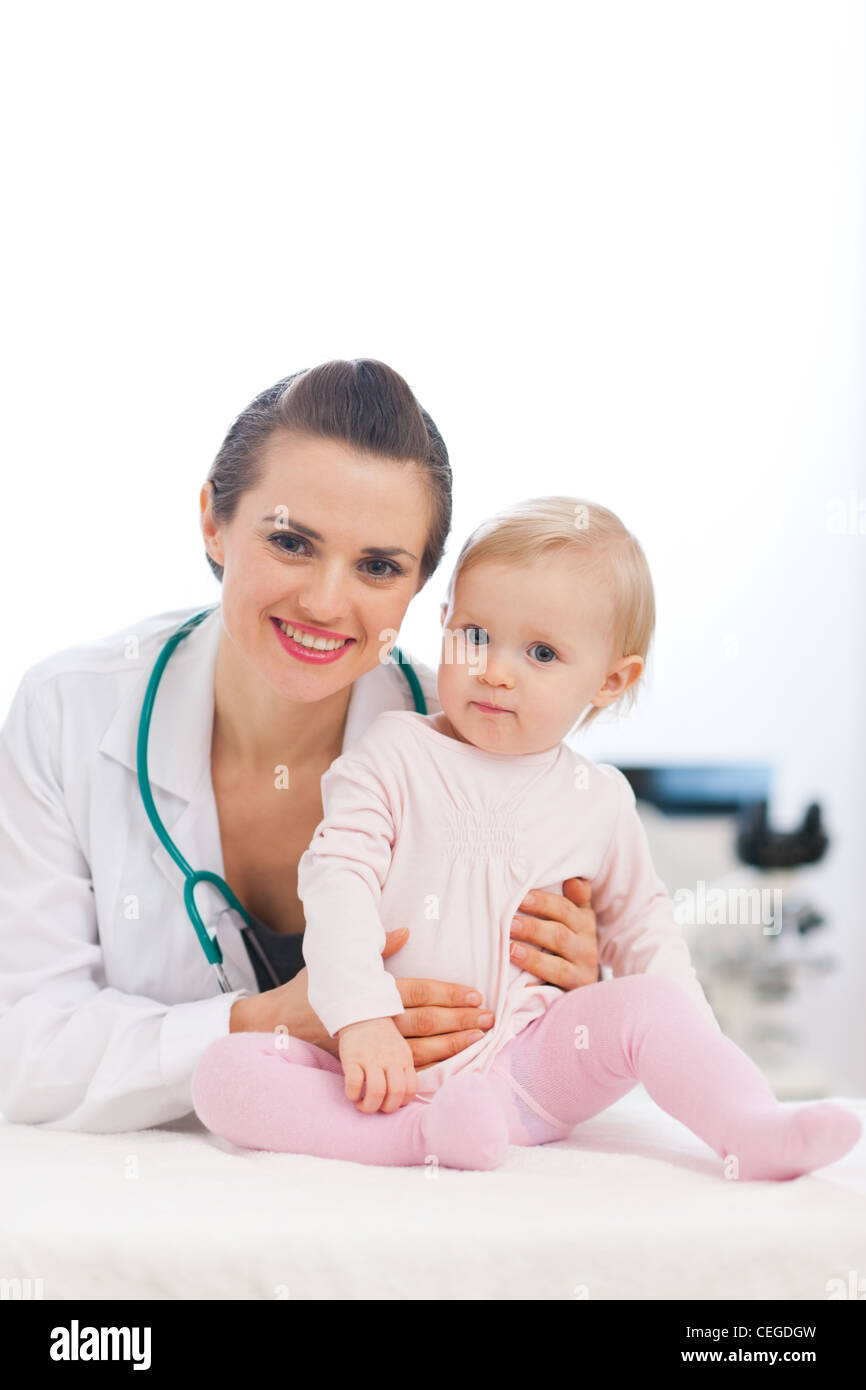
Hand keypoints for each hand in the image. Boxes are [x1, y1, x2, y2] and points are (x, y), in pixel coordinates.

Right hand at [233, 929, 499, 1070]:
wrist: (276, 1024)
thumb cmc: (311, 989)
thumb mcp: (341, 961)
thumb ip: (379, 948)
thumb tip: (408, 929)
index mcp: (371, 990)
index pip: (418, 990)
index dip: (449, 993)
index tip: (476, 995)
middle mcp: (373, 1020)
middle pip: (425, 1021)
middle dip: (460, 1019)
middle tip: (489, 1018)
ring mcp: (368, 1047)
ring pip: (419, 1049)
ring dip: (451, 1045)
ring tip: (478, 1039)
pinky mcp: (364, 1067)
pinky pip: (401, 1072)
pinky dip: (429, 1070)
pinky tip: (451, 1067)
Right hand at [337, 1017, 417, 1113]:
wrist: (362, 1014)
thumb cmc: (381, 1039)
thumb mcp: (401, 1050)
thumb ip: (404, 1071)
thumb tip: (402, 1097)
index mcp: (404, 1060)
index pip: (411, 1090)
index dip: (401, 1103)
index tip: (390, 1102)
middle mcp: (390, 1060)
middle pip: (395, 1093)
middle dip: (385, 1108)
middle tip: (376, 1107)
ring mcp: (370, 1059)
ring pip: (376, 1091)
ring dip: (369, 1106)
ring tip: (362, 1104)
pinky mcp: (352, 1059)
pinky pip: (354, 1084)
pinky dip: (353, 1095)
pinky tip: (352, 1094)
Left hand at [509, 876, 597, 989]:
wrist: (585, 978)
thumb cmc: (570, 938)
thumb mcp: (576, 915)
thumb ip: (574, 897)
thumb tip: (572, 880)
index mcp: (584, 921)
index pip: (565, 909)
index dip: (544, 903)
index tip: (523, 897)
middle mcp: (587, 946)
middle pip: (560, 935)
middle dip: (533, 928)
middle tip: (509, 922)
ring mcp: (582, 971)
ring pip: (559, 966)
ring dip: (533, 958)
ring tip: (511, 950)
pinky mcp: (576, 992)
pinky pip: (557, 992)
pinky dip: (540, 988)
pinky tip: (523, 986)